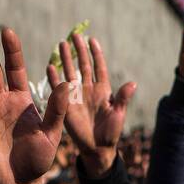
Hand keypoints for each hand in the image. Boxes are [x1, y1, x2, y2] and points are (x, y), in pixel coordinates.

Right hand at [49, 34, 136, 178]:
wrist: (97, 148)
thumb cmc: (111, 132)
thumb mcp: (118, 114)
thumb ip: (123, 98)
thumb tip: (133, 83)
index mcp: (103, 90)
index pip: (99, 67)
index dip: (96, 54)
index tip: (92, 39)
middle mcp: (89, 89)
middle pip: (83, 65)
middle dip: (79, 50)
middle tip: (74, 35)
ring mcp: (76, 95)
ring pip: (70, 72)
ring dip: (65, 59)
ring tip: (61, 44)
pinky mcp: (66, 104)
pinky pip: (58, 88)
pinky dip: (54, 78)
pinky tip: (49, 67)